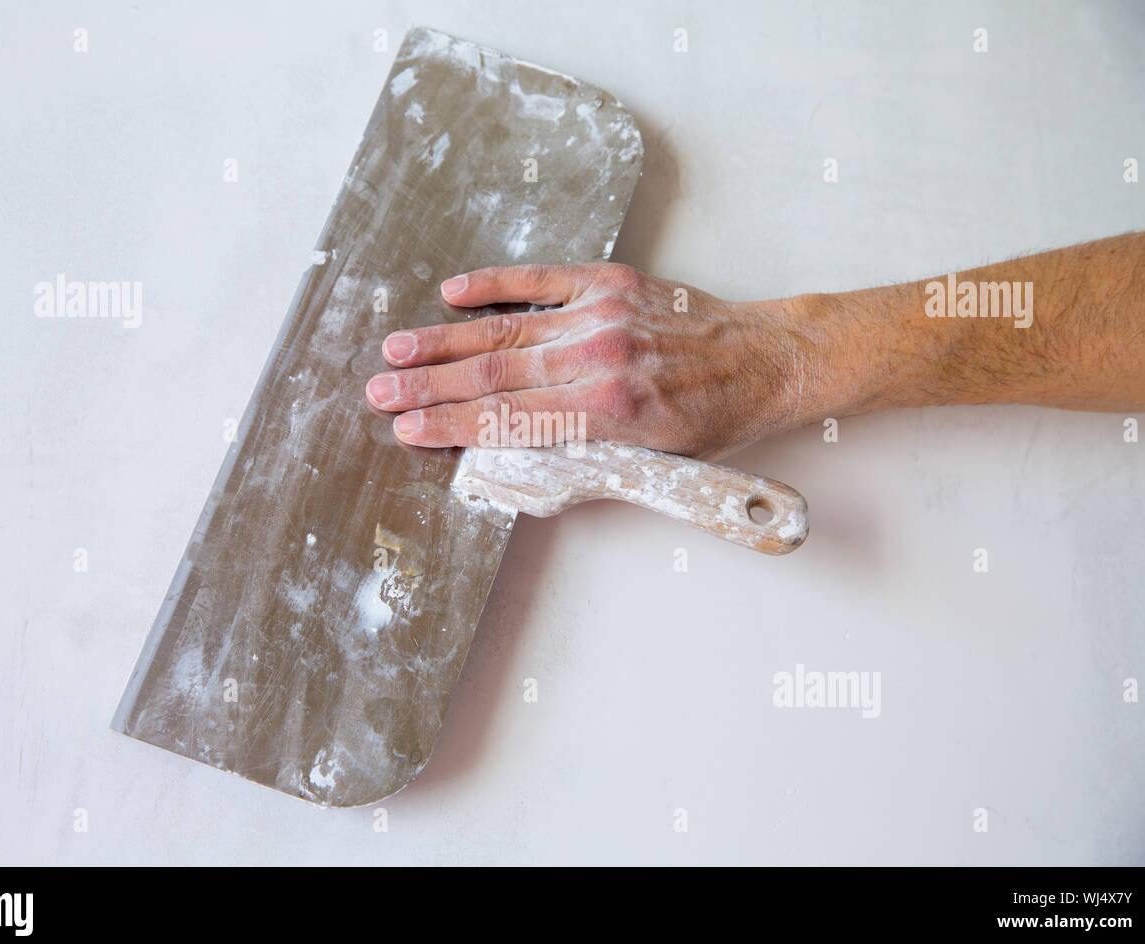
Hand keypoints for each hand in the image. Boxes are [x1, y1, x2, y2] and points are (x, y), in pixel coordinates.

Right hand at [365, 263, 824, 458]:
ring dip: (444, 342)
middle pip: (493, 375)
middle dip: (428, 388)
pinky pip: (540, 281)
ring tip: (396, 352)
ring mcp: (602, 314)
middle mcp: (599, 358)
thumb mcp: (655, 461)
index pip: (509, 421)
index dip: (451, 427)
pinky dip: (493, 285)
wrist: (766, 360)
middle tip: (378, 394)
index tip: (408, 431)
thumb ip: (583, 460)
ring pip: (505, 330)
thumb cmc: (715, 418)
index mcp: (609, 412)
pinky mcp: (611, 282)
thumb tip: (514, 462)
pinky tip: (452, 293)